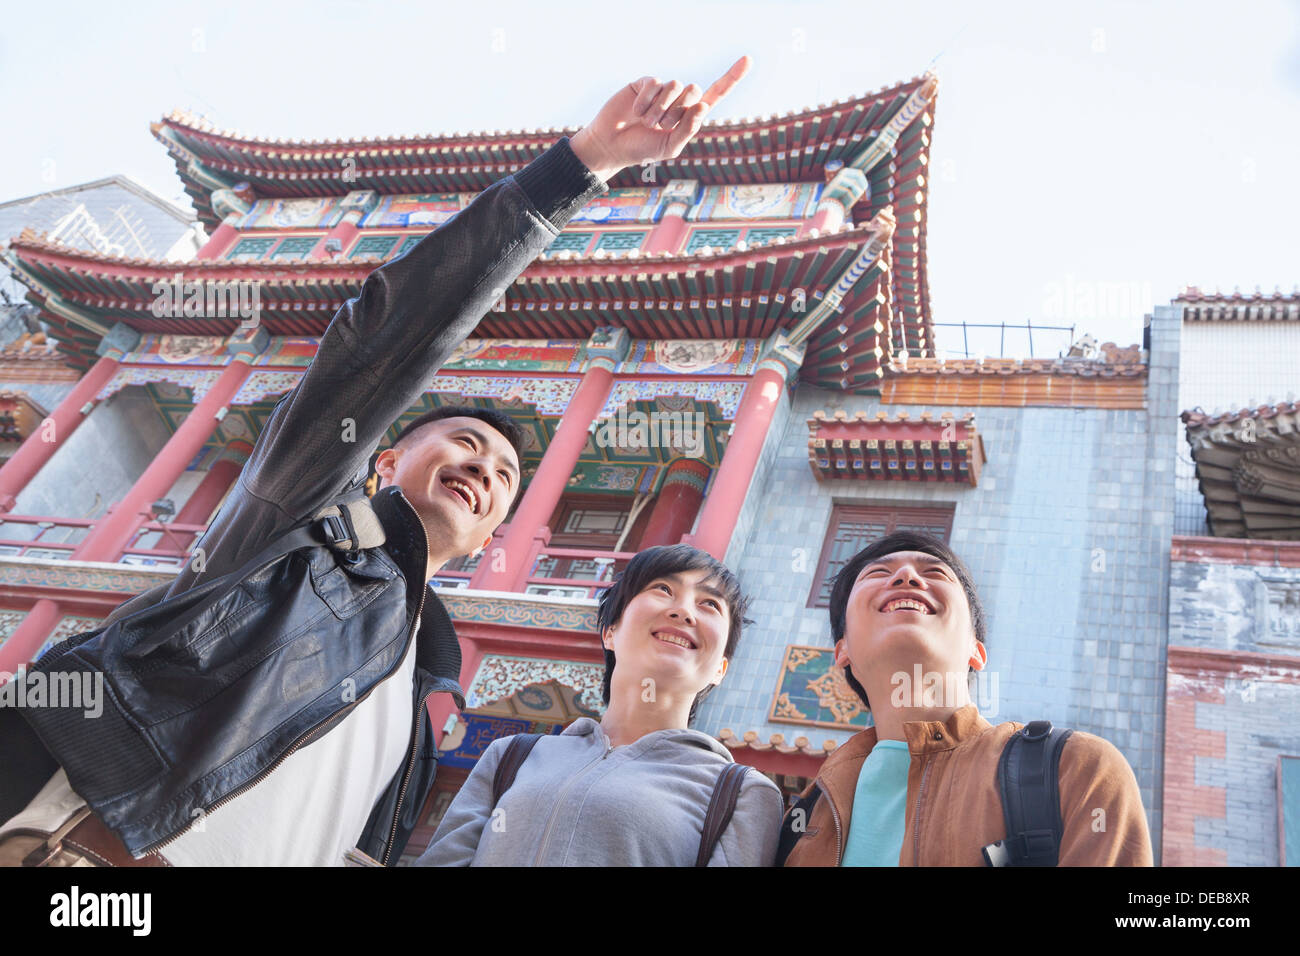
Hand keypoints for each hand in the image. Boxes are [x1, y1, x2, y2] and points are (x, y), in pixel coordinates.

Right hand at [570, 55, 751, 181]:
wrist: (612, 145)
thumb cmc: (642, 149)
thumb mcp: (669, 147)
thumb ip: (688, 130)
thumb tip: (703, 106)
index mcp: (690, 116)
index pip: (716, 94)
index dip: (732, 77)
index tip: (747, 60)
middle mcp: (680, 100)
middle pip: (694, 90)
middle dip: (677, 111)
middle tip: (660, 126)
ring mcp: (663, 90)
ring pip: (674, 85)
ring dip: (659, 109)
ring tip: (646, 121)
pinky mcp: (646, 83)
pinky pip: (654, 83)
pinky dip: (644, 102)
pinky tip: (635, 111)